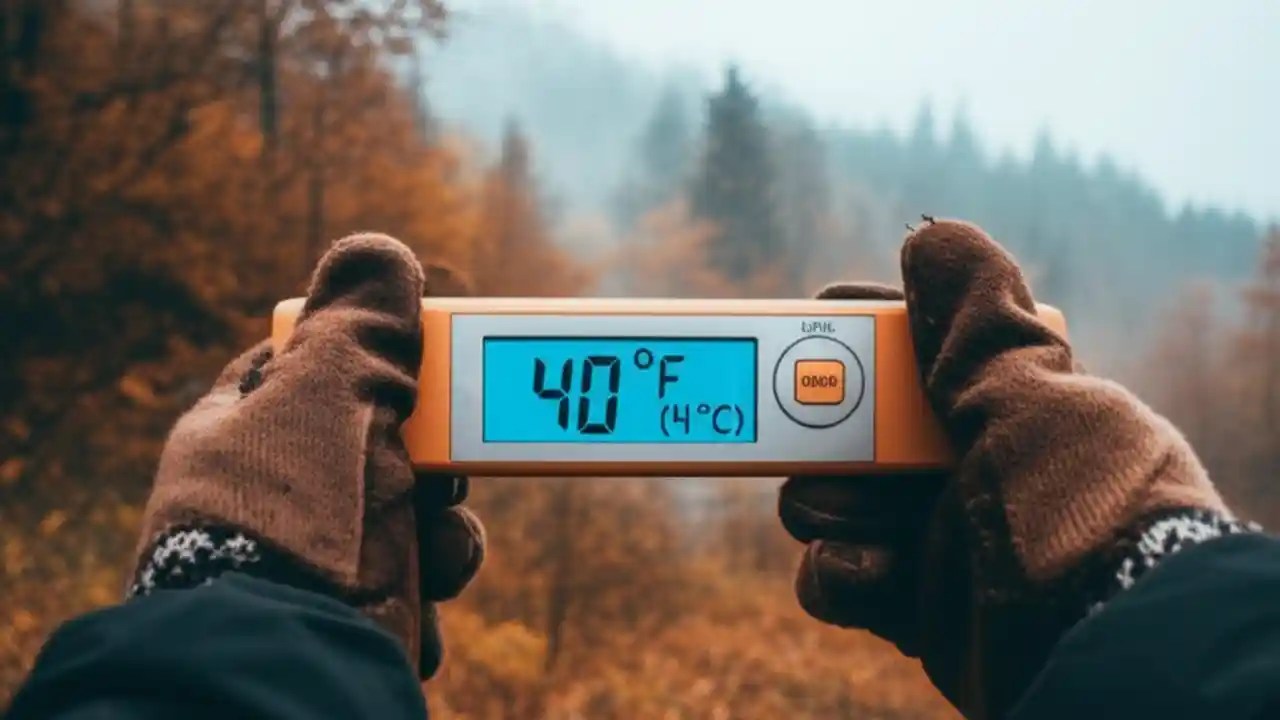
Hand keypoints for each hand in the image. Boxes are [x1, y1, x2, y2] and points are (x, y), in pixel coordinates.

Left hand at [131, 234, 484, 678]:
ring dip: (445, 530)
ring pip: (415, 513)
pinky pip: (419, 578)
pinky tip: (425, 595)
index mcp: (243, 430)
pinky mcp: (357, 611)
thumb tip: (379, 252)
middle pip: (385, 442)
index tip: (427, 356)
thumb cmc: (291, 517)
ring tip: (435, 549)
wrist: (285, 658)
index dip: (377, 355)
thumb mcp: (327, 392)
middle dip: (434, 456)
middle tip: (449, 463)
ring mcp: (317, 557)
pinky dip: (435, 583)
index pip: (316, 368)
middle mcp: (277, 494)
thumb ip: (360, 323)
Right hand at [780, 219, 1229, 717]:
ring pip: (827, 497)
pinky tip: (877, 572)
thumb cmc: (1080, 509)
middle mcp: (966, 463)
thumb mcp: (1032, 394)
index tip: (813, 313)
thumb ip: (974, 319)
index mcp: (1003, 402)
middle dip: (821, 425)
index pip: (915, 343)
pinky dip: (838, 572)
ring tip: (872, 518)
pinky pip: (834, 573)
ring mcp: (933, 532)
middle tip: (807, 427)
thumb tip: (934, 234)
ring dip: (827, 504)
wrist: (1098, 650)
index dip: (861, 326)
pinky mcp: (905, 599)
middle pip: (852, 422)